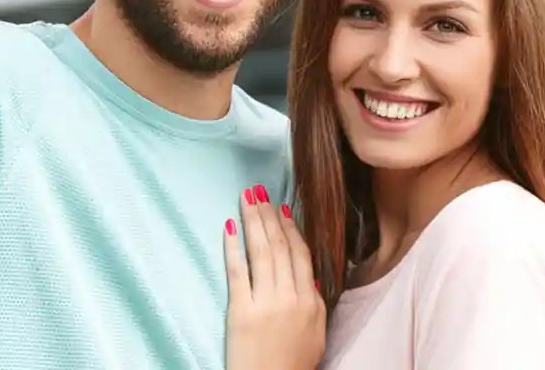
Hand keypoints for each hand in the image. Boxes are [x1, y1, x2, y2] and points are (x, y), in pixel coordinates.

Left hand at [224, 184, 324, 369]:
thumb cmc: (293, 366)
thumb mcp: (315, 333)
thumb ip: (314, 303)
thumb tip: (309, 276)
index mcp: (311, 301)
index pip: (301, 254)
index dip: (291, 228)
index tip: (282, 207)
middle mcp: (291, 297)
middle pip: (280, 246)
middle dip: (269, 215)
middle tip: (259, 192)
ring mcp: (267, 303)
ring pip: (262, 252)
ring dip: (253, 221)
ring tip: (246, 199)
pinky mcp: (242, 311)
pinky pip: (237, 271)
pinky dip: (233, 247)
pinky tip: (229, 228)